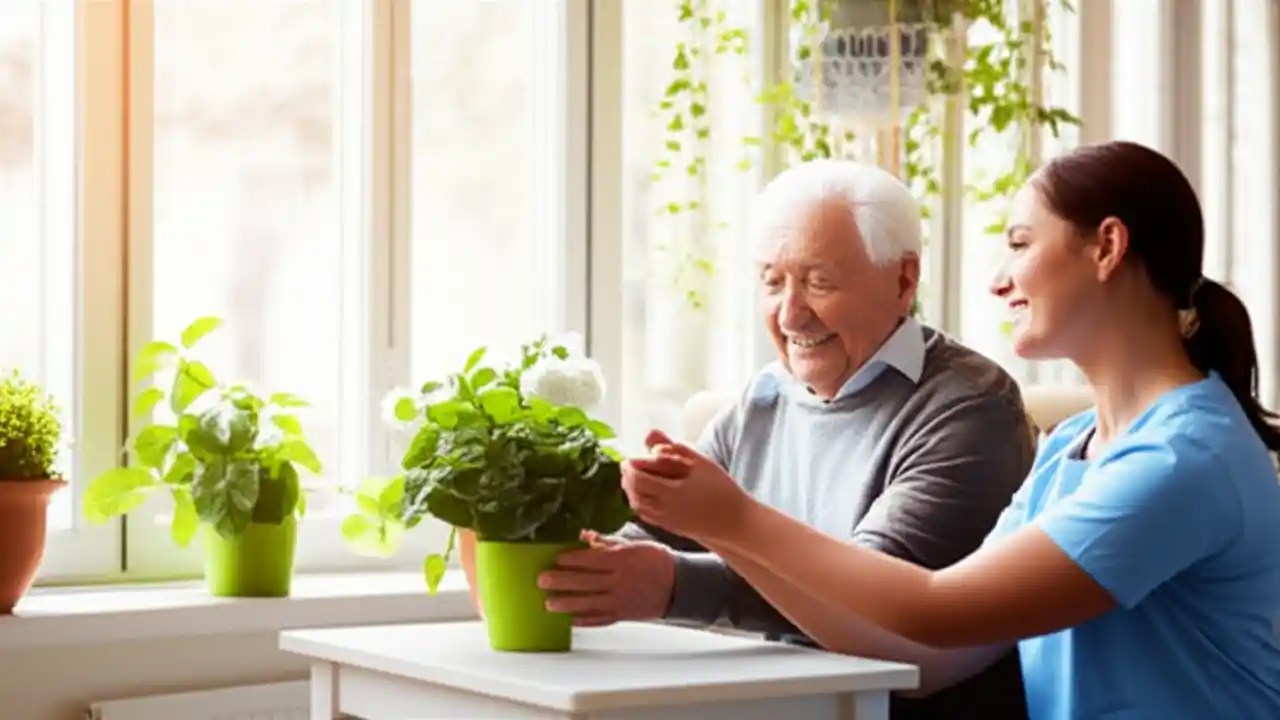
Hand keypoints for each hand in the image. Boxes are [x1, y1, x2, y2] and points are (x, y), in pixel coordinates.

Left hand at [539, 532, 676, 626]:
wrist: (679, 586)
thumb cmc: (657, 561)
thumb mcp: (635, 544)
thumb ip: (608, 542)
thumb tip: (584, 535)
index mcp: (622, 561)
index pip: (592, 560)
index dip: (572, 560)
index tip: (556, 559)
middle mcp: (619, 582)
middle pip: (585, 582)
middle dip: (562, 582)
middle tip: (542, 581)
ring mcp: (620, 600)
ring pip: (589, 604)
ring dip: (567, 604)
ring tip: (549, 604)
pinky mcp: (623, 615)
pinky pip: (600, 619)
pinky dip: (584, 620)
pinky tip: (570, 620)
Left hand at [623, 430, 754, 541]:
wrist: (736, 523)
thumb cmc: (721, 489)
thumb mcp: (700, 463)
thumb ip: (673, 448)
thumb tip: (648, 436)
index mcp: (670, 492)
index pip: (637, 478)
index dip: (629, 466)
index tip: (629, 457)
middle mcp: (663, 509)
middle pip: (633, 493)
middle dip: (627, 478)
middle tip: (629, 465)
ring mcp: (665, 521)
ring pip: (637, 506)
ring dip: (631, 491)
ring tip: (635, 478)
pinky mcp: (669, 528)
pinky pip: (645, 516)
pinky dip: (639, 503)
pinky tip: (644, 494)